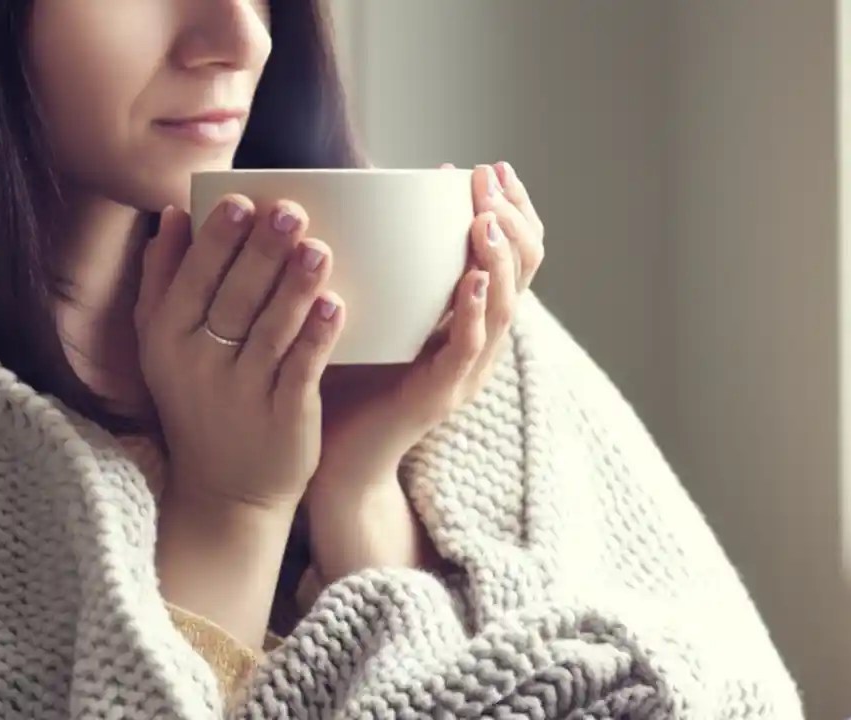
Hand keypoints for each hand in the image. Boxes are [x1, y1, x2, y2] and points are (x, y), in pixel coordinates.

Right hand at [134, 198, 345, 513]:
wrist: (225, 491)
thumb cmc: (200, 402)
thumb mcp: (164, 346)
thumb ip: (163, 280)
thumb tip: (173, 214)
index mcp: (166, 337)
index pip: (192, 278)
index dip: (217, 239)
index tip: (241, 200)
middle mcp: (197, 365)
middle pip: (233, 298)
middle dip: (261, 252)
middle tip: (290, 209)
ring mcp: (241, 394)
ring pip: (270, 330)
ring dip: (294, 287)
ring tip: (319, 248)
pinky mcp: (282, 418)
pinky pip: (300, 369)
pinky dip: (316, 337)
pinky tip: (334, 305)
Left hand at [306, 161, 545, 577]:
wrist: (327, 455)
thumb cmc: (342, 373)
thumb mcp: (369, 304)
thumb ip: (381, 259)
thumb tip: (367, 189)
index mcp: (468, 314)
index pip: (513, 253)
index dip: (512, 209)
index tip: (489, 167)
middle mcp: (479, 339)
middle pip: (524, 271)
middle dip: (511, 219)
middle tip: (489, 180)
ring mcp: (466, 369)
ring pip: (504, 306)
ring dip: (498, 258)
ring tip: (484, 220)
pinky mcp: (441, 395)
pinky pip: (469, 348)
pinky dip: (474, 311)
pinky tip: (469, 280)